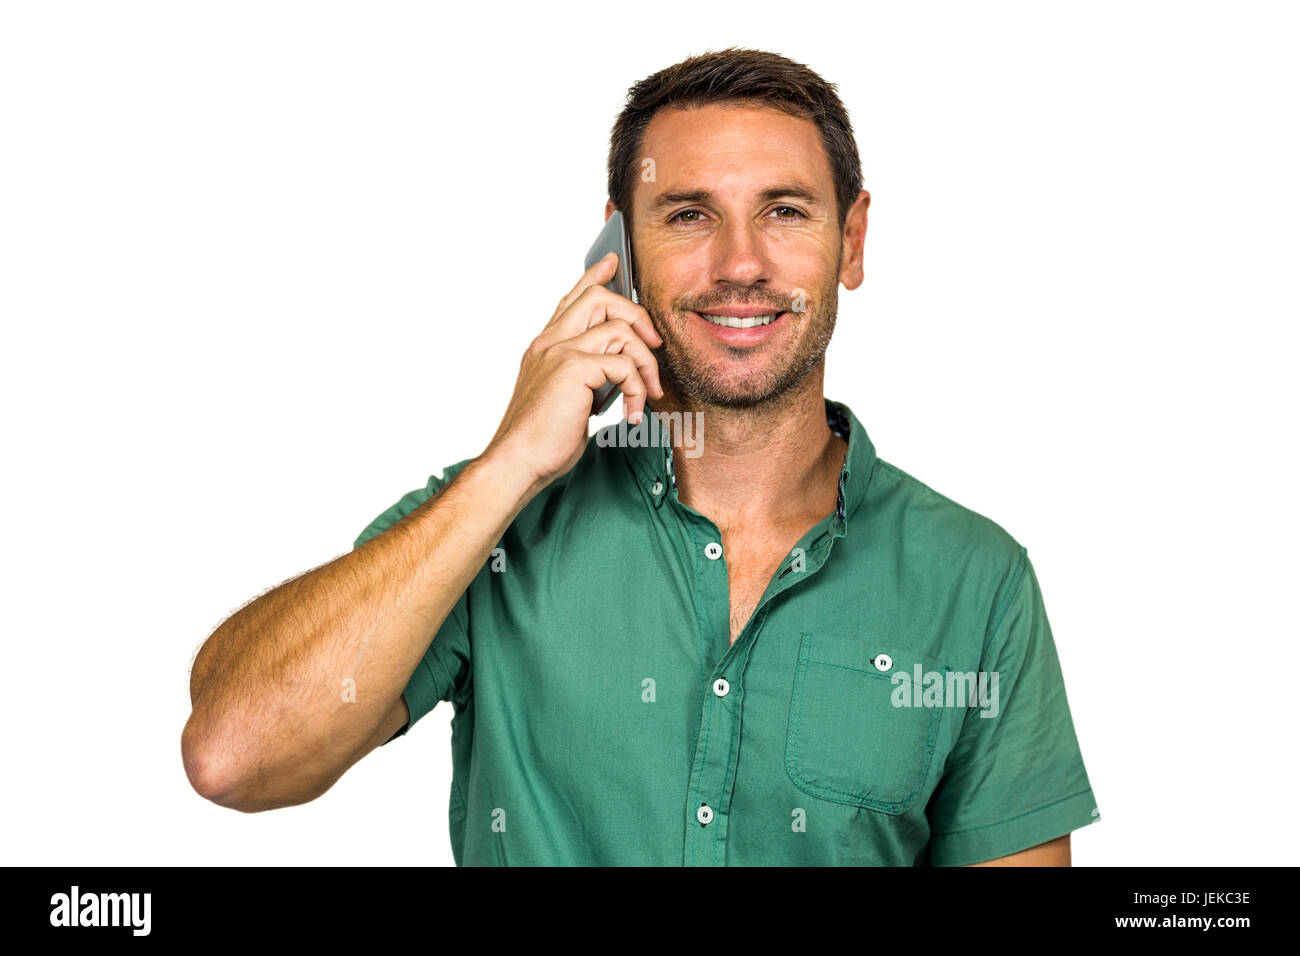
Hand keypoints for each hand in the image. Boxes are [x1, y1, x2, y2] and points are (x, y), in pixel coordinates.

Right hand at [481, 253, 663, 491]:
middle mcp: (549, 342)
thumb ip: (584, 376)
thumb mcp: (564, 398)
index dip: (594, 277)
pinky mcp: (574, 369)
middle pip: (599, 298)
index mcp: (544, 346)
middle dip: (637, 315)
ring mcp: (559, 352)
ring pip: (619, 329)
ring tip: (649, 393)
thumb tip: (616, 370)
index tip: (612, 263)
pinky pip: (624, 364)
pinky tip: (632, 413)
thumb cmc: (540, 439)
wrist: (517, 462)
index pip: (571, 299)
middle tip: (655, 345)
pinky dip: (638, 389)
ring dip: (646, 362)